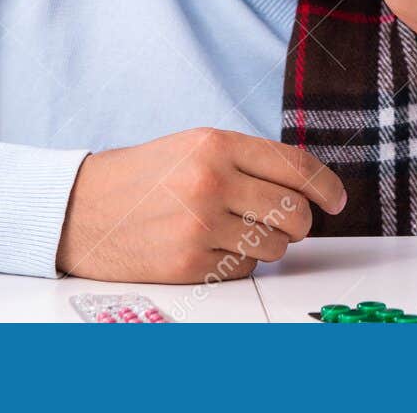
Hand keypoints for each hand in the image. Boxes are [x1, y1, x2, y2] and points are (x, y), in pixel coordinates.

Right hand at [54, 127, 345, 282]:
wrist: (79, 208)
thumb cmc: (142, 177)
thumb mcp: (194, 146)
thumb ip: (247, 160)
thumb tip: (306, 186)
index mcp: (216, 145)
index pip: (295, 167)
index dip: (326, 187)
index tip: (337, 200)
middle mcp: (211, 182)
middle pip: (292, 212)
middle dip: (299, 222)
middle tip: (288, 222)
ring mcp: (199, 226)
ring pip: (273, 247)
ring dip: (268, 245)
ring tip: (238, 232)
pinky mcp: (188, 264)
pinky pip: (242, 271)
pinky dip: (238, 264)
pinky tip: (212, 248)